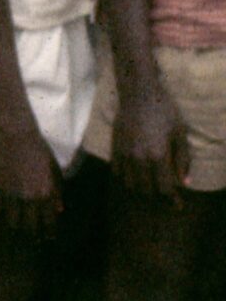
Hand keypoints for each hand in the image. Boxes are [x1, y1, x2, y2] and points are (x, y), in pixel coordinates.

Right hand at [0, 125, 62, 236]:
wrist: (18, 136)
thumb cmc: (40, 152)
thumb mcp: (55, 171)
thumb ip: (57, 192)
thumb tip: (59, 210)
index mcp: (46, 193)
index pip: (48, 221)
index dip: (49, 232)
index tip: (48, 238)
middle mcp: (29, 197)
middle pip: (30, 225)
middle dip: (32, 235)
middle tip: (33, 239)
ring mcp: (12, 193)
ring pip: (12, 221)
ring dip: (15, 226)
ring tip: (15, 229)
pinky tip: (0, 214)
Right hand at [112, 81, 191, 197]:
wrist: (138, 94)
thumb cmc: (164, 112)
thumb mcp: (180, 134)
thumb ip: (183, 160)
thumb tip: (185, 182)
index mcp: (158, 155)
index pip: (165, 187)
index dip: (172, 200)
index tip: (178, 206)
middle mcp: (139, 158)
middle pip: (146, 189)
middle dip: (157, 197)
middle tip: (165, 198)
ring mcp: (124, 154)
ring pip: (130, 184)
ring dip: (141, 190)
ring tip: (150, 190)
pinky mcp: (115, 149)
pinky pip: (118, 172)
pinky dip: (126, 180)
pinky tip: (135, 178)